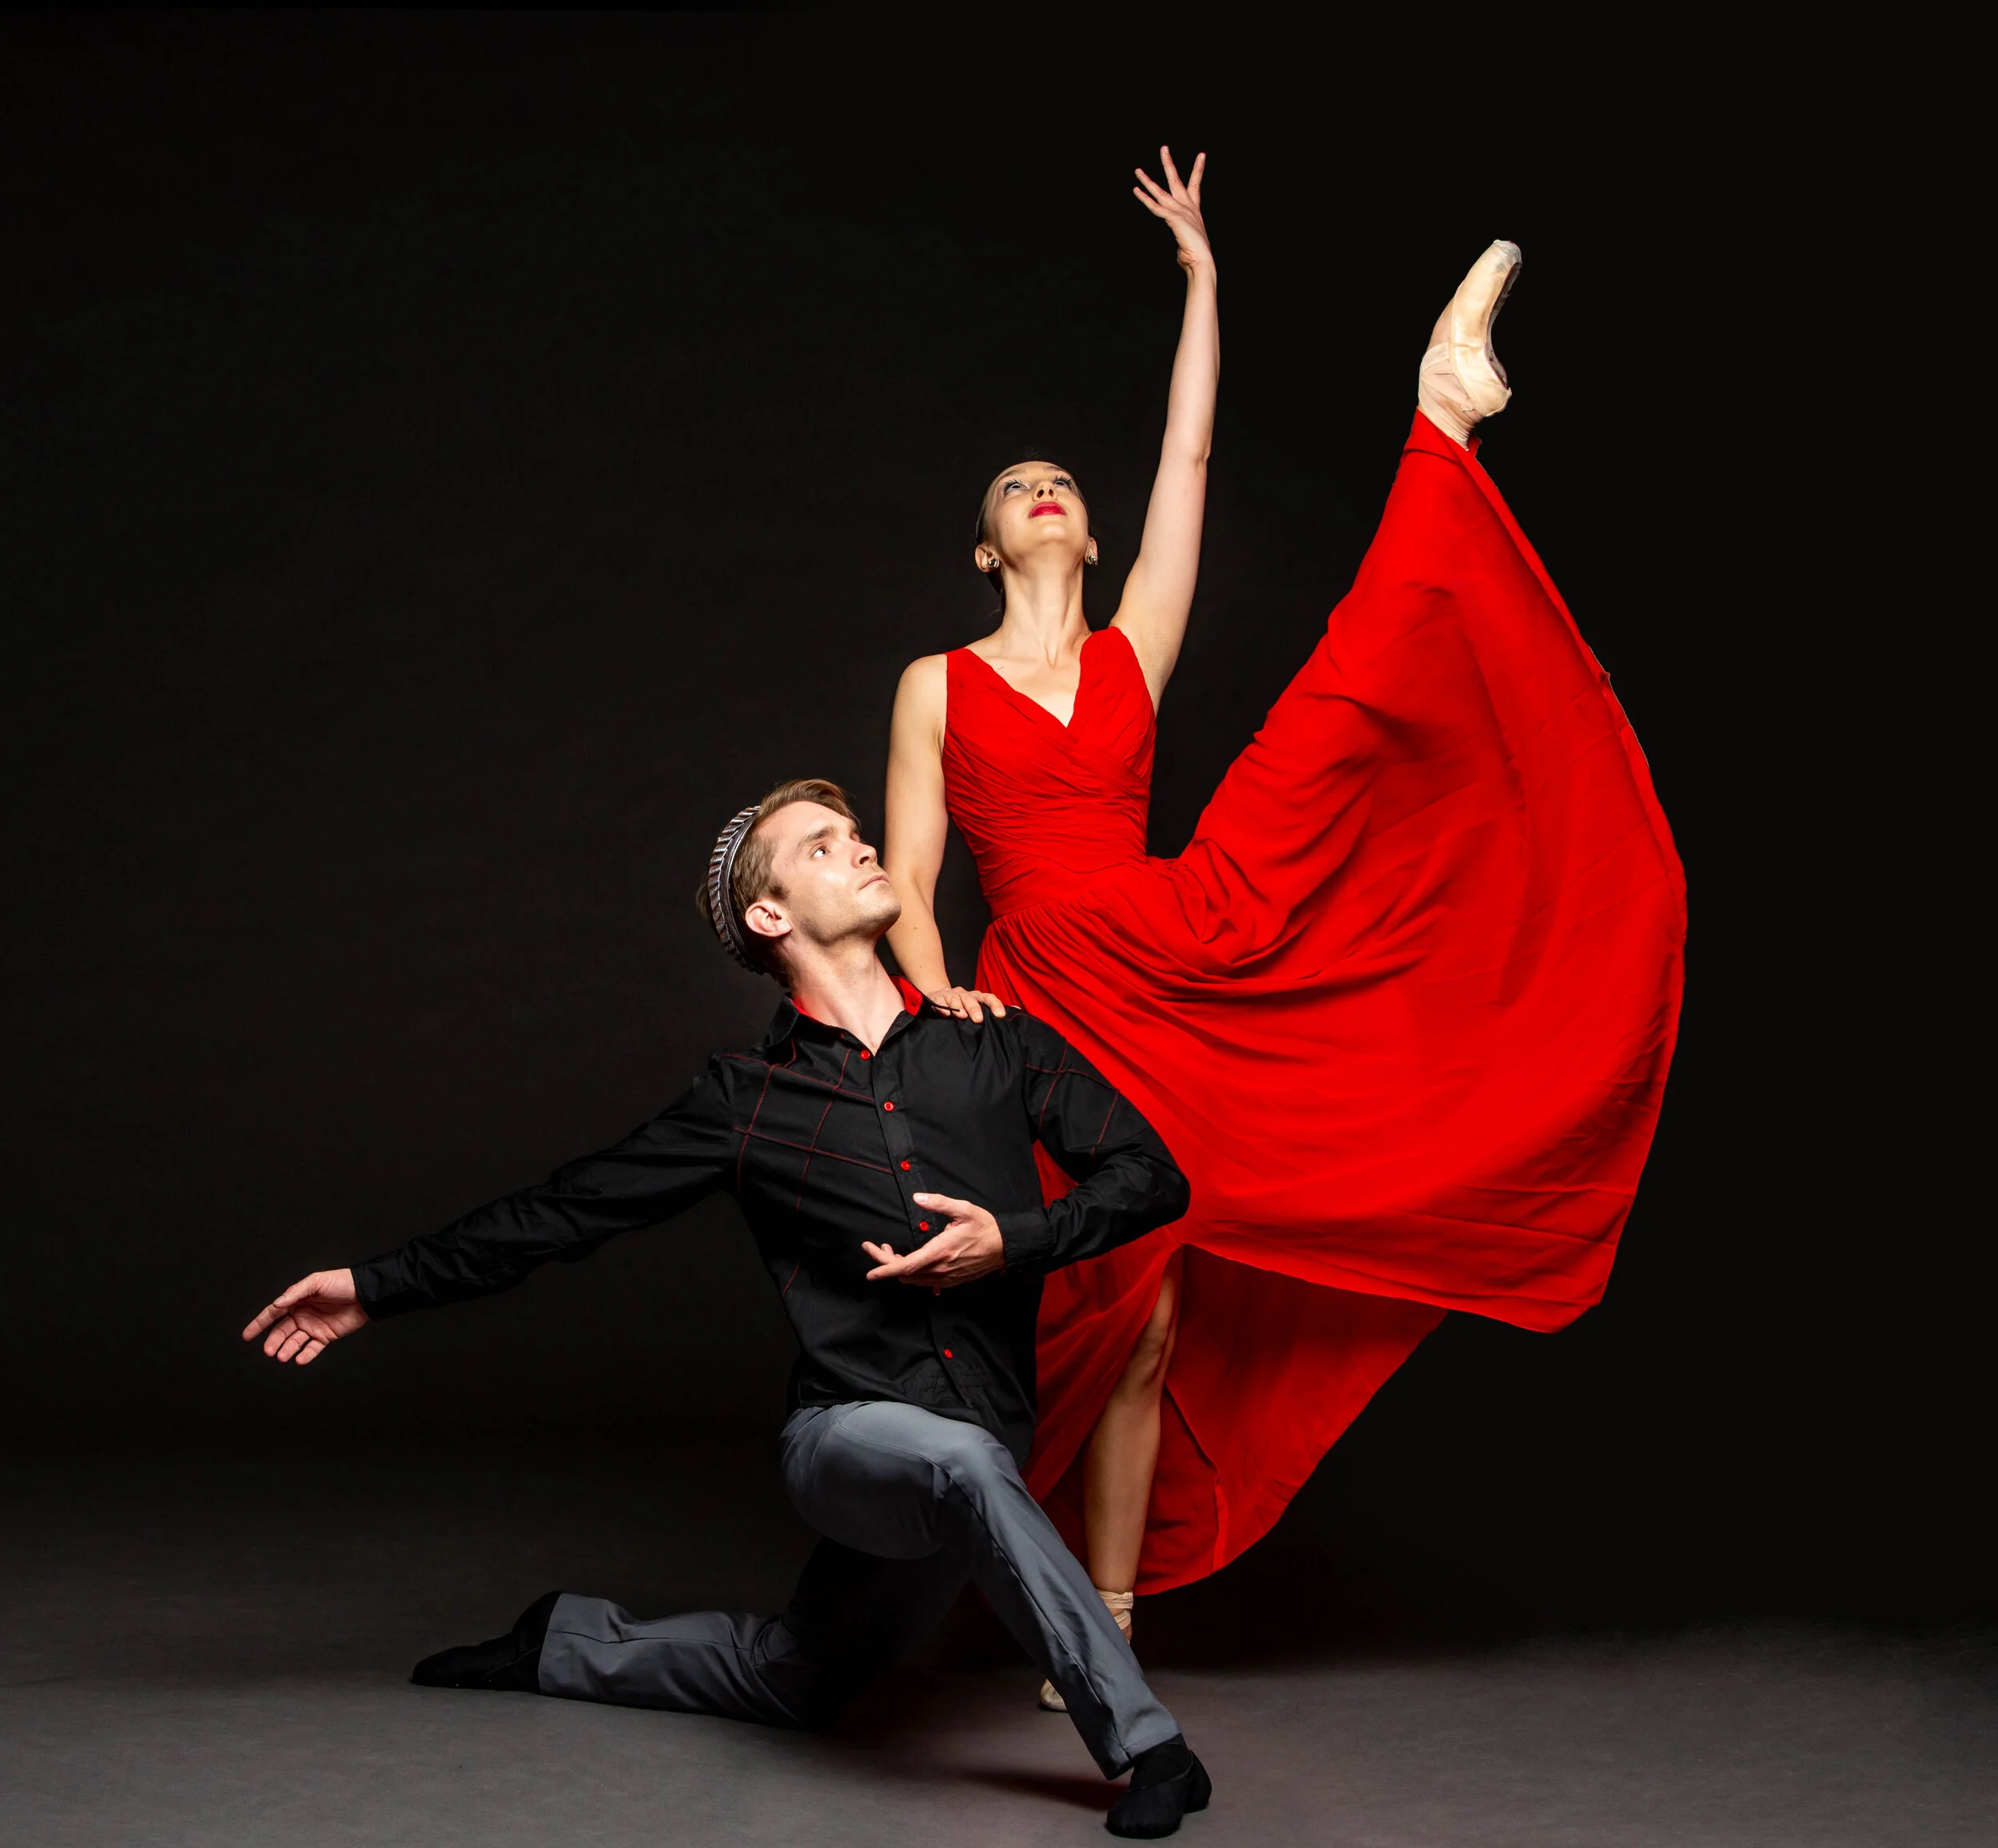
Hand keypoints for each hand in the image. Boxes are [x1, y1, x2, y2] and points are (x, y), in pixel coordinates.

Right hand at [241, 1269, 367, 1364]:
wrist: (365, 1293)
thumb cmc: (341, 1282)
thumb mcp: (316, 1282)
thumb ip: (295, 1293)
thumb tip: (276, 1304)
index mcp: (296, 1300)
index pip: (273, 1314)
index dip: (259, 1324)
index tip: (246, 1336)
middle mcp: (302, 1314)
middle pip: (282, 1331)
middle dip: (273, 1342)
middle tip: (268, 1351)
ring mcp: (313, 1326)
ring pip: (295, 1341)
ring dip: (287, 1349)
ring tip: (282, 1357)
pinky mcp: (326, 1335)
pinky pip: (313, 1348)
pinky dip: (305, 1355)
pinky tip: (299, 1359)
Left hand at [862, 1194, 1004, 1287]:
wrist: (1005, 1247)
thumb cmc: (985, 1227)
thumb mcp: (963, 1209)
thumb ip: (938, 1203)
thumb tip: (917, 1197)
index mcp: (940, 1252)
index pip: (905, 1266)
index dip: (884, 1269)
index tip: (870, 1272)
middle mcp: (940, 1269)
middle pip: (904, 1274)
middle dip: (886, 1263)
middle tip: (877, 1247)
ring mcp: (946, 1278)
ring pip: (913, 1280)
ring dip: (898, 1268)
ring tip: (891, 1251)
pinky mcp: (951, 1281)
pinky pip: (925, 1283)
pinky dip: (912, 1274)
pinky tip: (911, 1262)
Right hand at [925, 986, 1007, 1023]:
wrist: (938, 995)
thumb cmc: (963, 1004)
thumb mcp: (978, 1006)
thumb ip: (995, 1009)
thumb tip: (1018, 1010)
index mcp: (977, 997)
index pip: (988, 998)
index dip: (995, 1005)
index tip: (1000, 1015)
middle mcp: (965, 994)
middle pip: (971, 999)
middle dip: (974, 1009)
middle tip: (978, 1019)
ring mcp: (951, 996)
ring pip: (955, 999)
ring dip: (958, 1007)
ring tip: (961, 1016)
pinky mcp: (937, 998)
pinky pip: (940, 1002)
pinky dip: (942, 1007)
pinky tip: (945, 1013)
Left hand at [1133, 146, 1210, 273]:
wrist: (1201, 260)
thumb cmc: (1196, 255)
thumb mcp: (1189, 243)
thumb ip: (1183, 240)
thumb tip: (1181, 252)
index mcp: (1194, 210)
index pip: (1195, 185)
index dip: (1198, 170)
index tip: (1201, 154)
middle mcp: (1187, 207)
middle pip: (1176, 180)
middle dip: (1168, 163)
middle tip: (1163, 148)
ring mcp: (1180, 211)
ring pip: (1160, 191)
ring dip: (1147, 180)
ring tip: (1137, 170)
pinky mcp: (1173, 218)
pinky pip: (1155, 206)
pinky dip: (1145, 198)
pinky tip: (1136, 190)